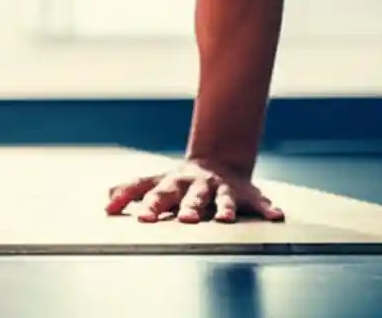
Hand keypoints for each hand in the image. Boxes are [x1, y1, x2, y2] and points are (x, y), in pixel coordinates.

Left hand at [105, 158, 284, 222]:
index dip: (149, 203)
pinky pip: (259, 201)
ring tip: (224, 219)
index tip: (142, 220)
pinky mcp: (245, 193)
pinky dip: (268, 208)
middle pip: (188, 195)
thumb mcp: (153, 183)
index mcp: (170, 183)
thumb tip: (105, 202)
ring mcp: (221, 187)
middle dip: (187, 206)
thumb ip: (129, 191)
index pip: (154, 190)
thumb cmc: (178, 182)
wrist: (216, 160)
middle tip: (185, 220)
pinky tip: (275, 216)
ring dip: (224, 208)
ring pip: (223, 198)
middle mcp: (195, 184)